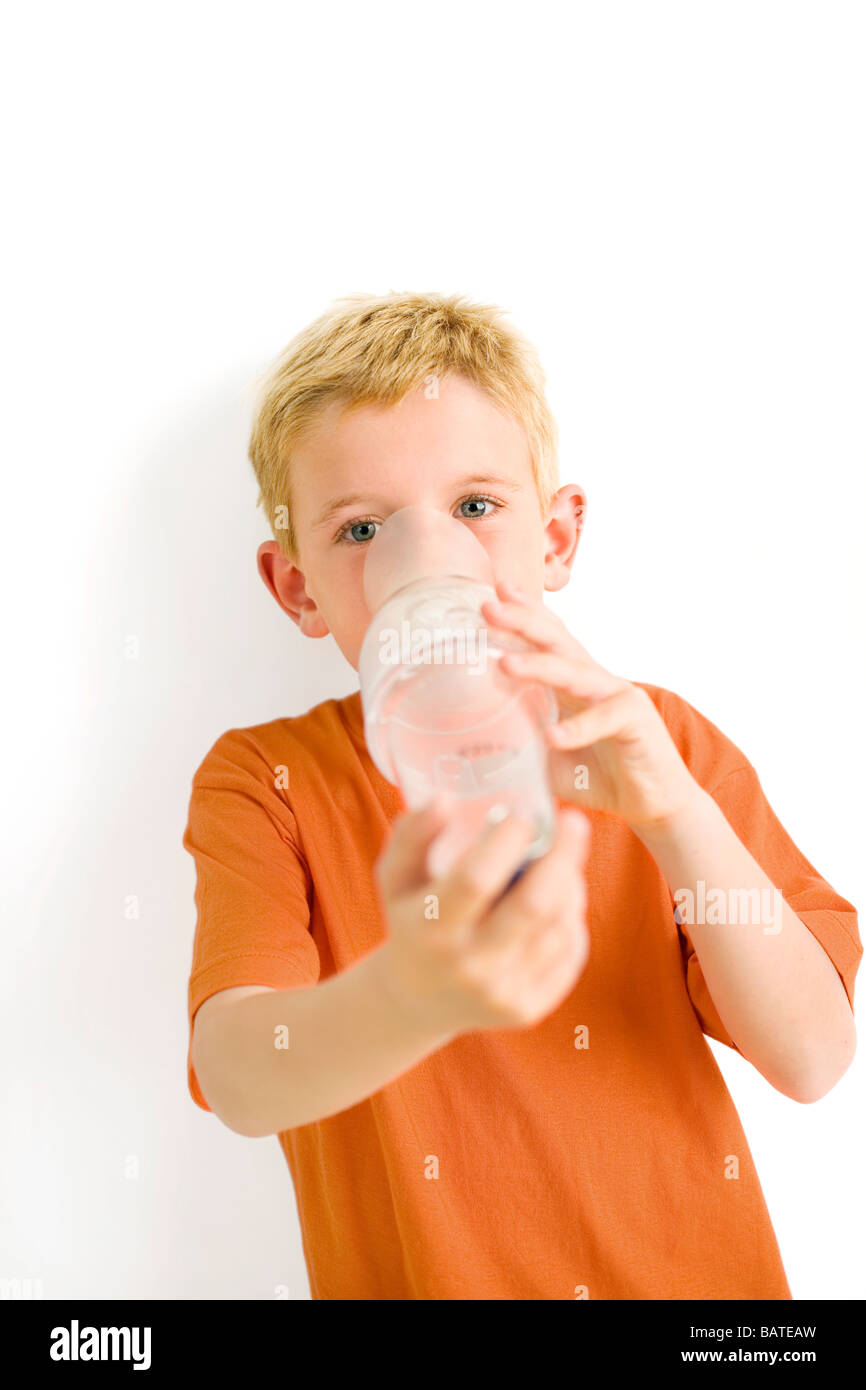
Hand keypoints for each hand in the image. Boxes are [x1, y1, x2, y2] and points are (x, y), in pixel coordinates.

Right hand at [374, 793, 590, 1036]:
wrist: (416, 1001)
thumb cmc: (411, 919)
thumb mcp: (395, 876)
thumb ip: (414, 834)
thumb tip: (447, 800)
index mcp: (429, 930)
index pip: (475, 881)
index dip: (505, 842)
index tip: (522, 814)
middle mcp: (467, 967)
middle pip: (533, 906)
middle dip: (563, 856)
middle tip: (575, 821)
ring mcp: (501, 993)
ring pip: (558, 926)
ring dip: (570, 883)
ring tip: (563, 860)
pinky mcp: (527, 1010)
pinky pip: (569, 953)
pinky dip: (572, 918)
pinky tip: (561, 898)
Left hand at [481, 579, 700, 832]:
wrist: (652, 804)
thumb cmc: (598, 776)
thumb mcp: (549, 756)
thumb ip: (524, 740)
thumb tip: (479, 738)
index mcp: (572, 682)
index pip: (547, 638)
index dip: (523, 613)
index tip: (492, 591)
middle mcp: (593, 680)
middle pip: (556, 641)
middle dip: (521, 621)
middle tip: (487, 607)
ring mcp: (617, 695)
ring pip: (574, 673)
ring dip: (539, 666)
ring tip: (505, 664)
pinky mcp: (636, 721)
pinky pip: (604, 719)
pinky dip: (578, 729)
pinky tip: (554, 737)